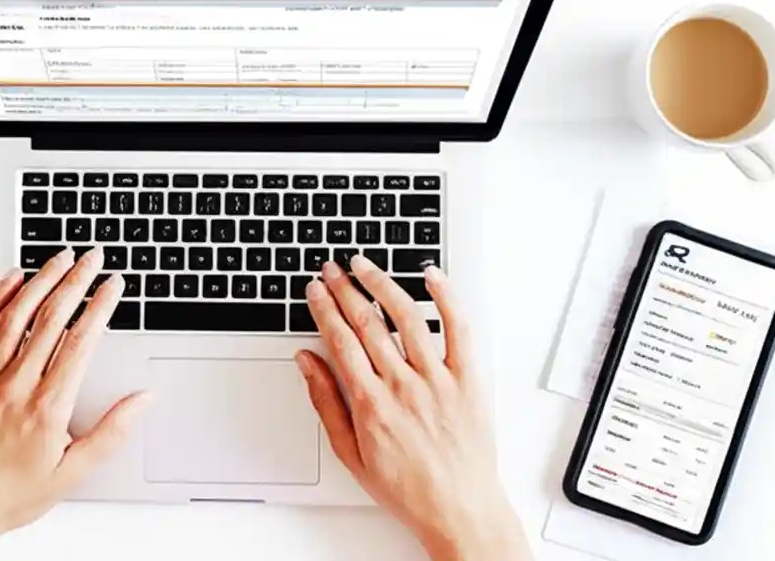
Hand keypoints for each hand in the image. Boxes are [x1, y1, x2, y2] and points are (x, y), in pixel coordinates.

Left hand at [0, 248, 149, 560]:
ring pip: (16, 315)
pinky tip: (10, 281)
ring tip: (59, 258)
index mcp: (48, 406)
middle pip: (52, 317)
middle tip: (93, 258)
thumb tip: (142, 401)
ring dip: (41, 280)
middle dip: (77, 280)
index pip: (81, 340)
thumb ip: (112, 433)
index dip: (101, 306)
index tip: (113, 285)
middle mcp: (16, 385)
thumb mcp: (73, 473)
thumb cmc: (10, 495)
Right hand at [296, 258, 529, 560]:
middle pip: (367, 322)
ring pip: (407, 316)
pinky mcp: (469, 379)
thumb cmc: (407, 488)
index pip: (340, 340)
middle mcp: (403, 386)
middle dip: (344, 289)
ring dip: (382, 284)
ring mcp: (439, 380)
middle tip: (332, 269)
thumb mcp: (349, 454)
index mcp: (371, 404)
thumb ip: (326, 402)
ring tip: (365, 265)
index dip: (323, 308)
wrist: (459, 510)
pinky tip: (430, 276)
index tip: (315, 290)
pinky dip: (446, 297)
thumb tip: (306, 362)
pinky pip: (459, 328)